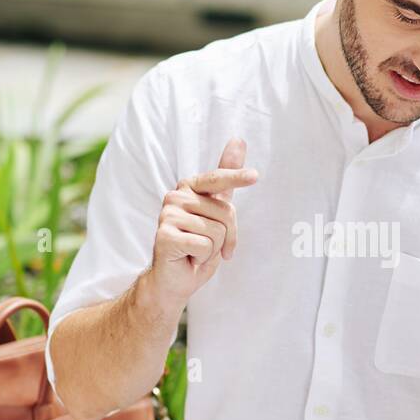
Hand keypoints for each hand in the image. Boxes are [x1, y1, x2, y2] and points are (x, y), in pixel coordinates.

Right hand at [149, 138, 257, 306]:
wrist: (174, 279)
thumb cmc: (197, 247)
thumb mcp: (217, 211)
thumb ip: (225, 178)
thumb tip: (238, 140)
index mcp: (189, 187)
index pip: (217, 179)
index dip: (236, 177)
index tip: (255, 176)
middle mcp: (175, 197)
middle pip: (225, 213)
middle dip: (226, 236)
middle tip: (209, 246)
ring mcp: (168, 215)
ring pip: (216, 231)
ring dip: (213, 249)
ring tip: (196, 252)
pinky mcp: (164, 236)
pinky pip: (205, 245)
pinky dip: (202, 258)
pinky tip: (188, 258)